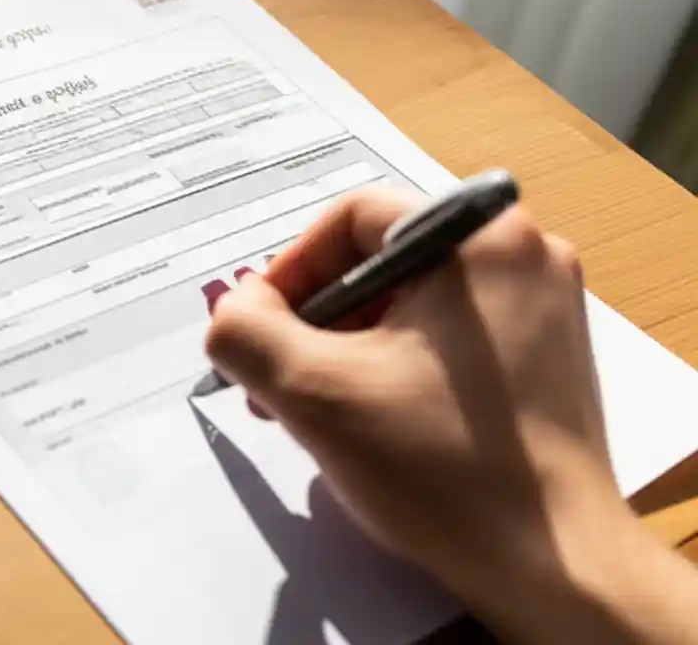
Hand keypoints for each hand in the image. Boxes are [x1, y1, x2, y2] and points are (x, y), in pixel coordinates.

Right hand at [205, 189, 697, 643]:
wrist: (552, 566)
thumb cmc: (445, 472)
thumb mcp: (314, 394)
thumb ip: (246, 333)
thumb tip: (233, 310)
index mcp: (480, 239)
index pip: (352, 218)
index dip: (290, 271)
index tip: (261, 331)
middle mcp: (522, 255)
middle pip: (380, 259)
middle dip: (315, 319)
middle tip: (279, 379)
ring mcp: (541, 307)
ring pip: (411, 300)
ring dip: (348, 346)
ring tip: (317, 408)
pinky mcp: (544, 355)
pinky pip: (445, 335)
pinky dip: (394, 364)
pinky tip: (370, 419)